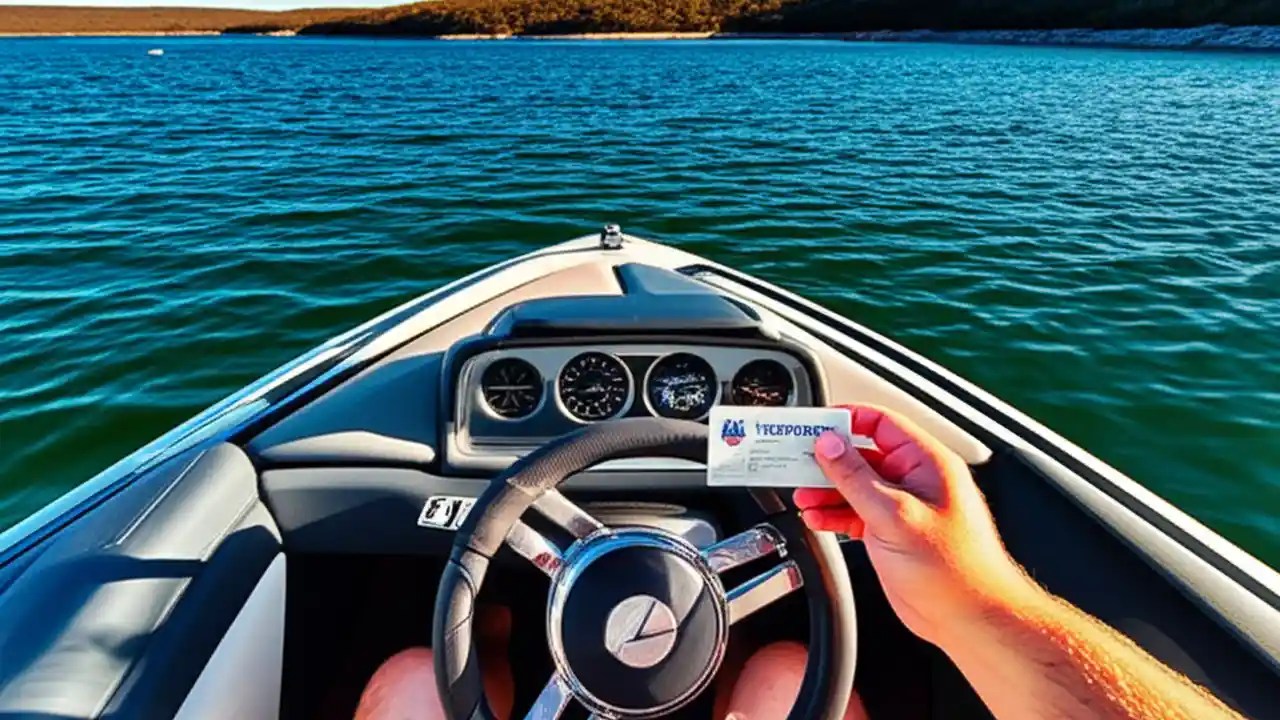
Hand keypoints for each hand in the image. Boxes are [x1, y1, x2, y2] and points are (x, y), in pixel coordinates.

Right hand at [795, 405, 1038, 647]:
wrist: (968, 618)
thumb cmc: (954, 568)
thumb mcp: (894, 514)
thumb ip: (856, 477)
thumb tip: (829, 446)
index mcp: (927, 463)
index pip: (882, 423)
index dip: (847, 419)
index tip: (815, 424)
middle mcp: (915, 481)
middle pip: (863, 455)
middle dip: (829, 460)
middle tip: (797, 462)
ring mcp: (903, 508)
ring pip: (856, 486)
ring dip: (827, 490)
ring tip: (802, 495)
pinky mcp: (892, 533)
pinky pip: (857, 513)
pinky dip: (835, 514)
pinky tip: (817, 518)